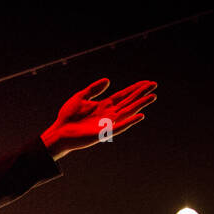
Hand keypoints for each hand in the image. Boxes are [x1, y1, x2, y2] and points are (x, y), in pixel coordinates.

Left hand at [41, 78, 156, 160]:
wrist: (59, 132)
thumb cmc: (67, 117)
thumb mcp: (80, 97)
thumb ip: (94, 89)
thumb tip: (109, 81)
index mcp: (104, 106)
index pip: (123, 95)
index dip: (135, 89)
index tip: (147, 82)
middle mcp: (108, 115)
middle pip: (129, 102)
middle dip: (141, 94)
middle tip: (154, 85)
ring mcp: (107, 124)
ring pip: (128, 112)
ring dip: (140, 105)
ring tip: (152, 97)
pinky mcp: (103, 133)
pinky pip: (120, 127)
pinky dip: (130, 121)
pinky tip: (140, 116)